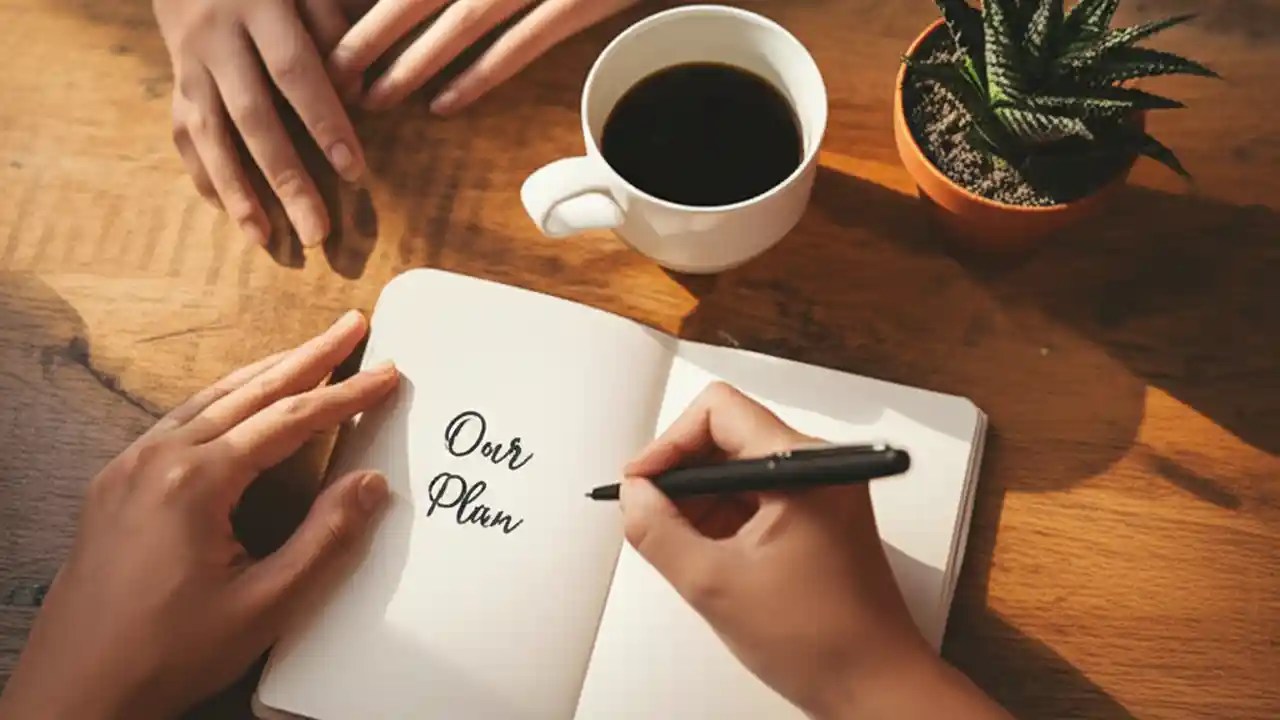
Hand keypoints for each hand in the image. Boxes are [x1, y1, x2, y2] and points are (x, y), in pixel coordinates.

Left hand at [0, 312, 397, 719]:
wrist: (75, 693)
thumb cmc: (167, 654)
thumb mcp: (264, 605)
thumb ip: (324, 538)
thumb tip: (369, 483)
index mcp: (195, 482)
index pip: (288, 420)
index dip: (346, 393)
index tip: (387, 371)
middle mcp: (155, 460)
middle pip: (249, 391)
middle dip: (308, 356)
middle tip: (351, 324)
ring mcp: (127, 469)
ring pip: (209, 399)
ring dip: (265, 372)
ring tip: (307, 351)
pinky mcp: (112, 486)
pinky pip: (176, 422)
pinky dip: (222, 400)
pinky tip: (239, 401)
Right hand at [156, 0, 368, 246]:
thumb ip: (335, 28)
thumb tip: (358, 92)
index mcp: (258, 6)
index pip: (294, 72)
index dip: (323, 123)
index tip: (355, 173)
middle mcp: (216, 37)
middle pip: (253, 118)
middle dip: (286, 180)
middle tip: (316, 233)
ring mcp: (188, 61)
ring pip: (210, 135)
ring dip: (238, 192)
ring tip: (266, 239)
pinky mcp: (174, 79)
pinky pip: (185, 134)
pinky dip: (206, 175)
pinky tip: (230, 213)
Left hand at [330, 0, 636, 113]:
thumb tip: (448, 11)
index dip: (369, 3)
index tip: (328, 32)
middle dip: (369, 33)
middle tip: (330, 74)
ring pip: (463, 18)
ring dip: (412, 60)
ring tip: (372, 98)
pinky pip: (522, 42)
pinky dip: (480, 74)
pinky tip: (443, 104)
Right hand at [621, 383, 1009, 719]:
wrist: (874, 686)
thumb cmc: (824, 640)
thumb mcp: (714, 584)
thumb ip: (658, 531)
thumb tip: (634, 496)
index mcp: (804, 467)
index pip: (718, 412)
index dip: (669, 443)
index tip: (644, 479)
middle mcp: (818, 468)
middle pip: (726, 436)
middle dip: (681, 474)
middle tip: (652, 514)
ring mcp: (819, 491)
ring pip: (736, 469)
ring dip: (699, 501)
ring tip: (683, 547)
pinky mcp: (816, 515)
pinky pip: (754, 497)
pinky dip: (722, 520)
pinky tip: (709, 556)